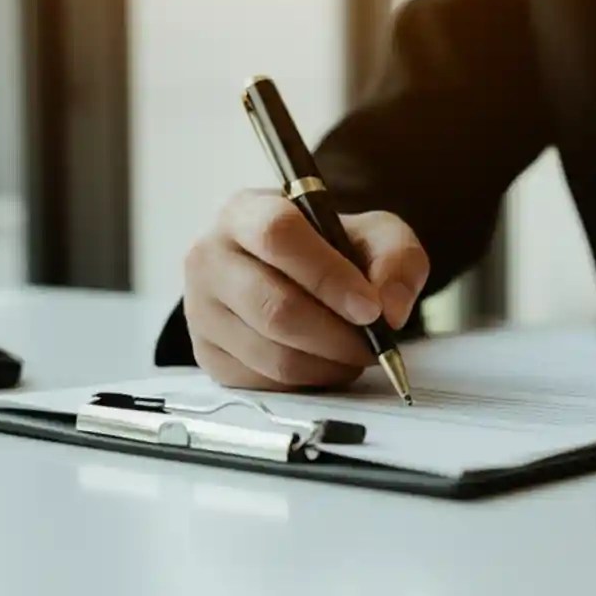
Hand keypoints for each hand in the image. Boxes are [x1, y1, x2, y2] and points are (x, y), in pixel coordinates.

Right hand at [183, 189, 429, 390]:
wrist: (291, 273)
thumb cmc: (329, 249)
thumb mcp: (375, 235)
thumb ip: (395, 258)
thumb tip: (389, 308)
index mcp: (246, 212)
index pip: (277, 236)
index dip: (327, 276)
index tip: (369, 308)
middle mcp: (210, 258)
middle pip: (274, 308)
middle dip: (337, 336)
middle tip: (374, 345)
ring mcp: (200, 310)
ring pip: (271, 355)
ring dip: (328, 364)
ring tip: (355, 353)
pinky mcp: (207, 355)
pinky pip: (263, 383)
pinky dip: (307, 382)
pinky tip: (325, 362)